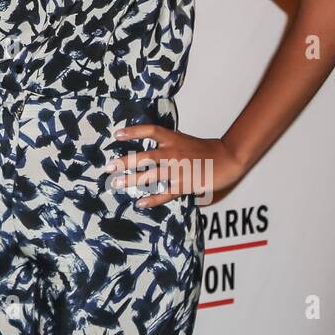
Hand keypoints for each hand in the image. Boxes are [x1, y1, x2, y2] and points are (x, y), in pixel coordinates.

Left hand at [104, 125, 247, 208]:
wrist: (226, 158)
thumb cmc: (204, 150)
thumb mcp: (182, 140)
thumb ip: (166, 143)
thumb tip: (147, 151)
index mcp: (172, 138)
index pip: (149, 131)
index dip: (133, 132)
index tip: (116, 134)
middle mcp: (172, 152)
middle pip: (144, 156)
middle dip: (125, 162)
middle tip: (109, 167)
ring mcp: (177, 169)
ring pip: (150, 176)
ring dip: (132, 181)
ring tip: (116, 184)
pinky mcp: (184, 185)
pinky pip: (164, 193)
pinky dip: (152, 199)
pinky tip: (140, 203)